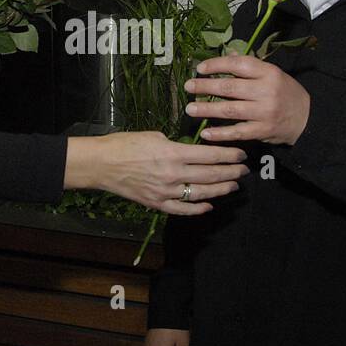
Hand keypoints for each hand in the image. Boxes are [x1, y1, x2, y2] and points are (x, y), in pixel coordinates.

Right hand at [66, 131, 247, 214]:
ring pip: (201, 193)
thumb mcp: (154, 135)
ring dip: (221, 190)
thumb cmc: (125, 144)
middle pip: (211, 175)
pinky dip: (198, 208)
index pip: (211, 155)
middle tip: (244, 170)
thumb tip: (192, 148)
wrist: (101, 164)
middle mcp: (174, 175)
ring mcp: (166, 192)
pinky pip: (183, 209)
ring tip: (233, 186)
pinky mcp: (157, 203)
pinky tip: (210, 204)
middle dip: (231, 172)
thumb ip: (176, 144)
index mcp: (174, 154)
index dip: (230, 156)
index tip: (242, 154)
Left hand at [185, 54, 310, 144]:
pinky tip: (205, 132)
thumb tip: (225, 55)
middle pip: (229, 88)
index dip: (216, 65)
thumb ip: (249, 66)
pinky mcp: (262, 131)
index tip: (200, 68)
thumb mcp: (272, 74)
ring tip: (190, 109)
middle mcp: (266, 91)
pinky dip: (220, 133)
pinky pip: (237, 132)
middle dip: (205, 87)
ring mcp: (264, 112)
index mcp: (269, 72)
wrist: (308, 118)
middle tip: (188, 87)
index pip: (238, 65)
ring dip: (207, 109)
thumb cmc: (285, 93)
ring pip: (230, 110)